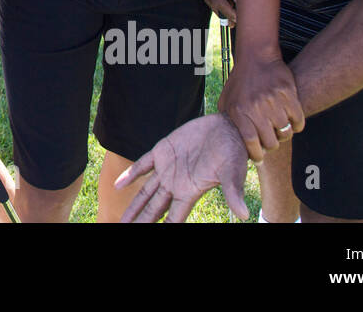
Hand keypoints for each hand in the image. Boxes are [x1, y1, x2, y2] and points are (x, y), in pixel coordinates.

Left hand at [116, 114, 249, 222]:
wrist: (226, 127)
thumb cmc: (233, 152)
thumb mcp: (233, 172)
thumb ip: (233, 193)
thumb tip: (244, 215)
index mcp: (190, 193)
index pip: (172, 219)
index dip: (163, 229)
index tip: (147, 236)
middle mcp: (175, 185)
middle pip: (154, 210)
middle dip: (141, 222)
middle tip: (125, 230)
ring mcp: (167, 169)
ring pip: (145, 192)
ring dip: (133, 206)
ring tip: (122, 221)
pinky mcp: (162, 151)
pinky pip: (142, 165)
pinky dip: (130, 175)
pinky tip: (118, 185)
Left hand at [219, 52, 304, 160]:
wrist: (256, 57)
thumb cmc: (240, 81)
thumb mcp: (227, 100)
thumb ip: (227, 120)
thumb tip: (229, 143)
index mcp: (239, 111)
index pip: (250, 143)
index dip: (256, 155)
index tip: (259, 157)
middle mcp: (256, 108)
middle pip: (271, 142)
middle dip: (271, 145)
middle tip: (270, 141)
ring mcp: (274, 101)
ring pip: (286, 133)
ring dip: (284, 134)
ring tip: (279, 128)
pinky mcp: (289, 95)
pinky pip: (299, 121)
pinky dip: (297, 125)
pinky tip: (290, 120)